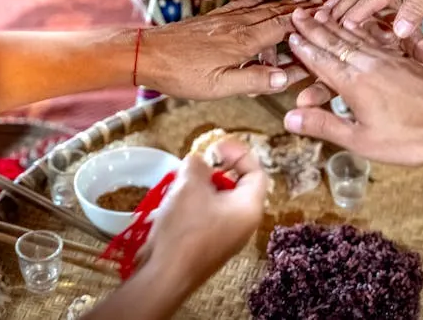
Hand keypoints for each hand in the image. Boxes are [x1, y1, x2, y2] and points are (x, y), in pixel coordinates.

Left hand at [138, 0, 314, 97]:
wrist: (147, 54)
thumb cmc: (180, 74)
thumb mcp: (218, 86)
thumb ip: (253, 80)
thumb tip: (286, 77)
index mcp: (242, 41)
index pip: (283, 27)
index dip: (306, 21)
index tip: (327, 15)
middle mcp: (237, 25)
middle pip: (276, 11)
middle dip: (301, 6)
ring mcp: (225, 19)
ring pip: (262, 5)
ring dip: (283, 0)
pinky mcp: (214, 18)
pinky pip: (244, 4)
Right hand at [142, 140, 266, 295]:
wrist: (166, 276)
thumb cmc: (184, 230)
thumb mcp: (190, 185)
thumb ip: (198, 164)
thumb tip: (199, 162)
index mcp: (250, 207)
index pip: (256, 172)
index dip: (239, 154)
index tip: (217, 147)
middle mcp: (244, 224)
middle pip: (238, 186)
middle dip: (216, 170)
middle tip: (197, 163)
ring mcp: (228, 238)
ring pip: (220, 201)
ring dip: (202, 187)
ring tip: (182, 181)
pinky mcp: (210, 246)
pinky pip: (209, 217)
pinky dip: (195, 204)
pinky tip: (176, 203)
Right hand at [283, 9, 422, 165]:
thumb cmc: (409, 140)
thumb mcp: (362, 141)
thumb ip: (325, 125)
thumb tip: (289, 117)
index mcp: (354, 83)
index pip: (321, 60)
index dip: (304, 48)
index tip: (289, 34)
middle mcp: (368, 64)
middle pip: (335, 41)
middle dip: (315, 28)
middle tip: (298, 13)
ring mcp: (388, 59)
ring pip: (355, 36)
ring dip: (335, 24)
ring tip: (321, 13)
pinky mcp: (403, 59)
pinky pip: (375, 38)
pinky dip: (360, 29)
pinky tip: (357, 25)